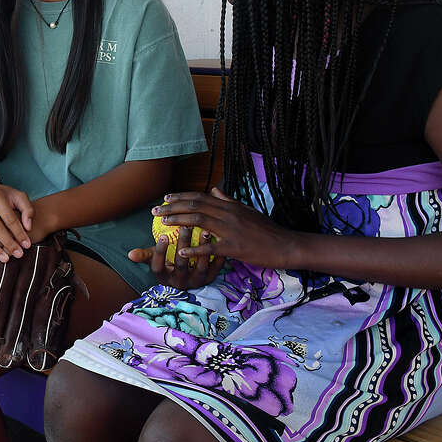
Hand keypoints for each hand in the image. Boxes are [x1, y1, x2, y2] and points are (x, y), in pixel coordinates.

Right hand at [129, 236, 225, 290]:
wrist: (189, 278)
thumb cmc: (169, 264)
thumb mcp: (156, 261)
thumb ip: (145, 256)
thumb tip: (130, 254)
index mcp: (164, 277)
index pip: (158, 266)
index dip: (159, 252)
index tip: (162, 235)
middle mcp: (180, 282)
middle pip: (180, 264)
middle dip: (183, 245)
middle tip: (185, 226)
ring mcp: (196, 282)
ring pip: (200, 266)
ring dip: (203, 248)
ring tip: (205, 231)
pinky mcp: (211, 279)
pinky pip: (216, 268)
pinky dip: (218, 254)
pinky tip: (219, 240)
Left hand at [152, 187, 296, 270]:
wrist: (286, 245)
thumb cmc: (266, 230)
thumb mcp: (247, 211)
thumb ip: (228, 200)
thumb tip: (214, 190)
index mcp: (230, 206)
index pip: (200, 197)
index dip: (181, 197)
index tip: (165, 198)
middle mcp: (228, 214)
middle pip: (195, 206)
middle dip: (172, 207)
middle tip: (155, 211)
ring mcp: (231, 230)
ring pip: (199, 221)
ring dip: (179, 221)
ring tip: (163, 224)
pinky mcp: (235, 247)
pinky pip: (211, 247)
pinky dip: (195, 248)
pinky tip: (182, 251)